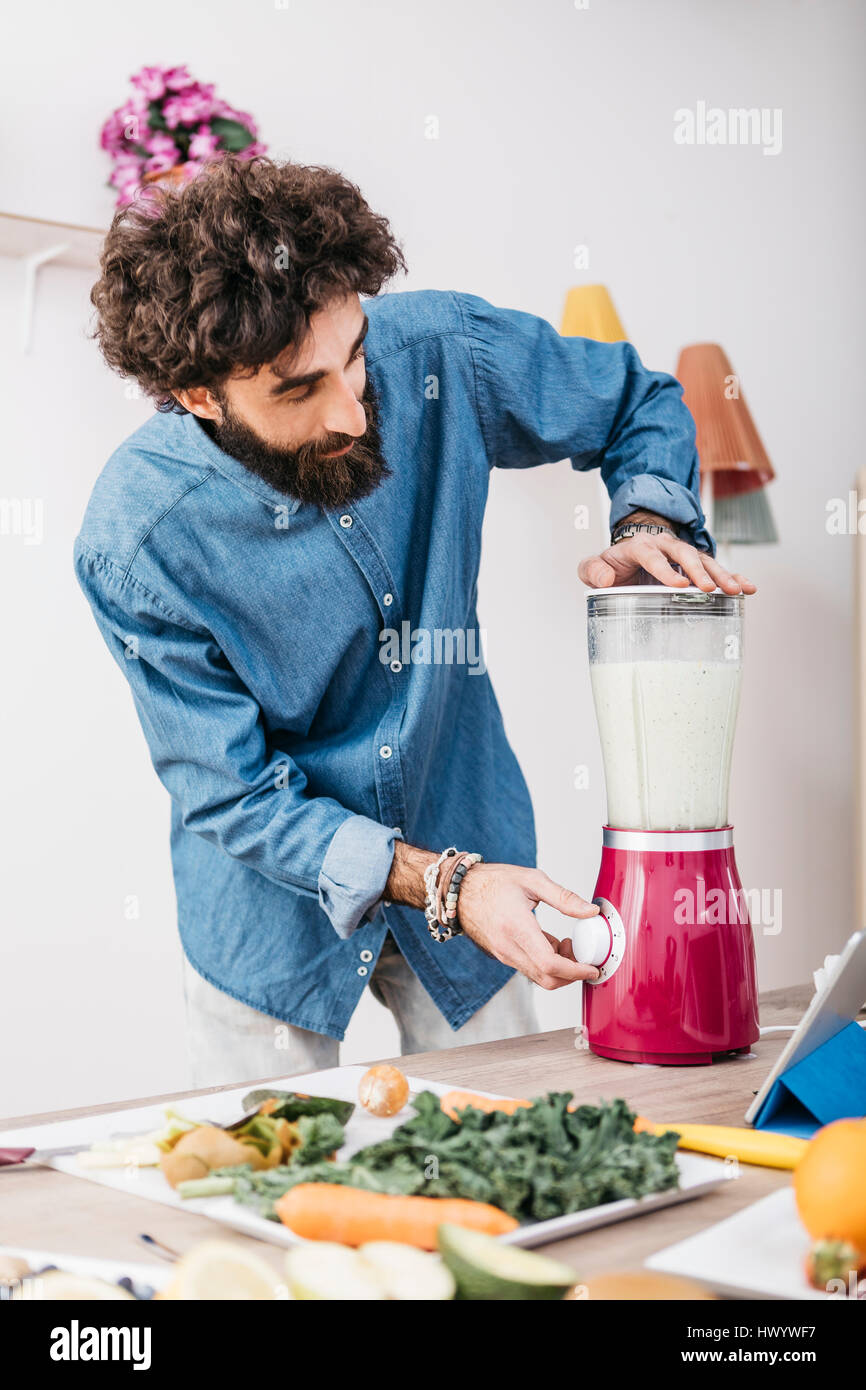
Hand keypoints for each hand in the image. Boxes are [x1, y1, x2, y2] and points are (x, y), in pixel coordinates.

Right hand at [456, 863, 601, 987]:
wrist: (459, 890)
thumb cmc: (491, 882)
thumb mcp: (532, 880)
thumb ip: (564, 898)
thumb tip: (590, 912)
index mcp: (516, 928)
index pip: (550, 964)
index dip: (576, 971)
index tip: (592, 968)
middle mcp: (508, 947)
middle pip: (547, 979)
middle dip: (572, 974)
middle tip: (583, 956)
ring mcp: (504, 954)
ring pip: (539, 977)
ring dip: (560, 969)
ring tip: (567, 943)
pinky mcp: (503, 956)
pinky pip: (529, 968)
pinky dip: (547, 964)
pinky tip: (551, 943)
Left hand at [578, 530, 756, 594]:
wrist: (627, 553)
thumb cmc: (613, 564)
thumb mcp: (594, 566)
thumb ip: (592, 570)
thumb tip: (605, 579)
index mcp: (639, 546)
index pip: (652, 555)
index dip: (664, 570)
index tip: (677, 585)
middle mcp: (665, 546)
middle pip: (684, 554)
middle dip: (698, 571)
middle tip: (708, 588)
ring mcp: (682, 555)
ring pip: (705, 560)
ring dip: (721, 575)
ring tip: (737, 590)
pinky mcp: (695, 566)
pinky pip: (716, 569)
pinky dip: (733, 576)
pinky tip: (749, 588)